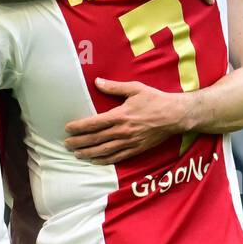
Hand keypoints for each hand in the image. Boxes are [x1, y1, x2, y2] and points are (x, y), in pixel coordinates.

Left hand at [64, 78, 190, 163]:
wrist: (176, 115)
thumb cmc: (155, 100)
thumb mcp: (135, 89)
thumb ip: (114, 87)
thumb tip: (97, 82)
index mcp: (120, 115)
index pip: (94, 123)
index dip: (79, 127)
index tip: (68, 128)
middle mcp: (123, 131)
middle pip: (95, 139)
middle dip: (79, 142)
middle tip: (66, 144)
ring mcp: (130, 142)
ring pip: (104, 151)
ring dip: (88, 153)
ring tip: (76, 154)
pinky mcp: (137, 149)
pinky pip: (117, 157)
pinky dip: (105, 160)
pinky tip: (95, 161)